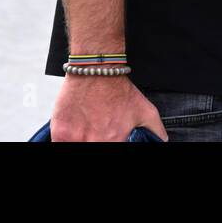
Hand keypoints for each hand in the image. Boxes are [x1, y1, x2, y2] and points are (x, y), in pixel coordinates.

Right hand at [49, 74, 168, 141]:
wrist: (97, 71)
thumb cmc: (120, 90)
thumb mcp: (146, 110)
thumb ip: (155, 130)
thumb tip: (161, 142)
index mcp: (115, 141)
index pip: (114, 151)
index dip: (111, 143)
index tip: (108, 138)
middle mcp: (96, 142)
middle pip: (95, 148)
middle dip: (97, 140)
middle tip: (97, 131)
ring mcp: (76, 139)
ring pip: (77, 147)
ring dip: (82, 140)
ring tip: (87, 129)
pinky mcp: (60, 133)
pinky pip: (60, 145)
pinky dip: (66, 140)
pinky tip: (74, 130)